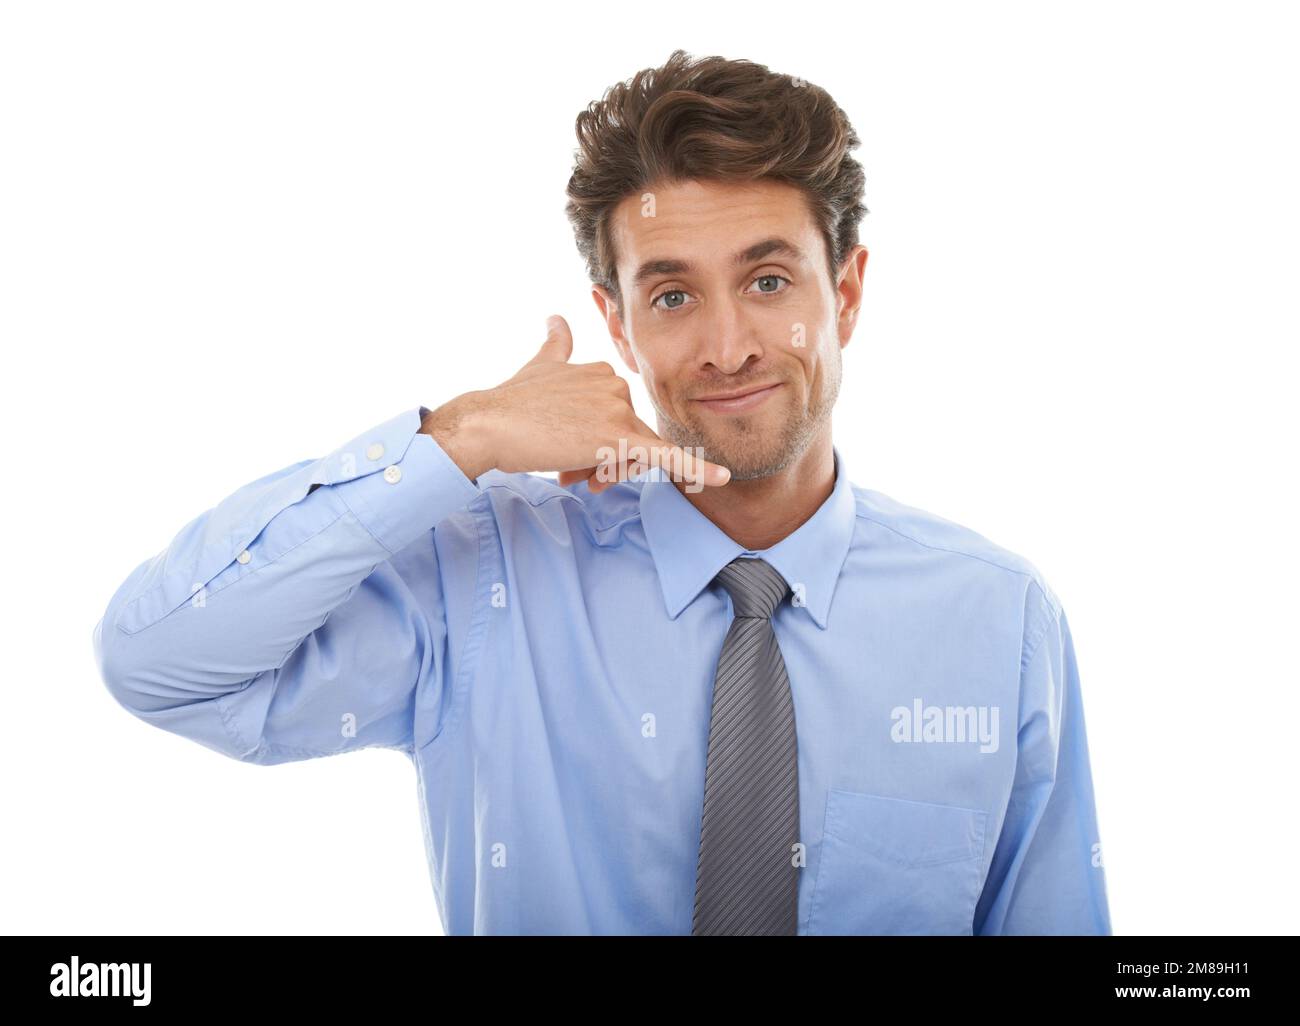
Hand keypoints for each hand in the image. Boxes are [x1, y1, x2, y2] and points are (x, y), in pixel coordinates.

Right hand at [422, 315, 730, 492]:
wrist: (487, 425)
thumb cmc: (509, 403)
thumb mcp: (539, 366)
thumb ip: (556, 345)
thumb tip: (556, 318)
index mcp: (603, 371)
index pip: (618, 417)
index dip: (598, 441)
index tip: (570, 452)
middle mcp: (615, 385)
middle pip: (627, 439)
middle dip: (602, 461)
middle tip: (571, 471)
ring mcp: (617, 410)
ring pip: (630, 456)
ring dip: (606, 472)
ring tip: (572, 474)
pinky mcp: (618, 439)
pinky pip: (666, 457)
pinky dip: (696, 469)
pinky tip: (722, 478)